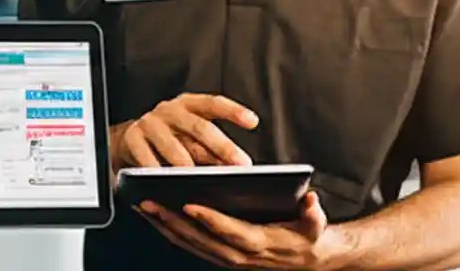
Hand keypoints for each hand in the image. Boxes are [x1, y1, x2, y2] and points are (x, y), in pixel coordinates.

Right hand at [115, 93, 257, 168]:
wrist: (127, 139)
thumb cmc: (168, 137)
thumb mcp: (190, 137)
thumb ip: (211, 148)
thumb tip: (236, 166)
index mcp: (187, 105)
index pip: (213, 104)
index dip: (233, 111)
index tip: (252, 122)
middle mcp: (169, 111)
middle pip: (199, 127)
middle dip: (222, 147)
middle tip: (240, 164)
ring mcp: (150, 124)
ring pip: (174, 148)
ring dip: (190, 166)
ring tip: (203, 180)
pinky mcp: (132, 139)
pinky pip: (149, 161)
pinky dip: (160, 174)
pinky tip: (169, 185)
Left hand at [137, 192, 341, 269]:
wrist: (306, 258)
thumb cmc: (306, 236)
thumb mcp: (315, 224)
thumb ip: (313, 214)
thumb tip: (311, 201)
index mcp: (260, 243)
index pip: (231, 231)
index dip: (210, 219)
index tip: (190, 204)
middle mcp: (239, 254)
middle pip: (201, 239)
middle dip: (173, 221)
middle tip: (151, 202)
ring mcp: (226, 257)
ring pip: (190, 243)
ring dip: (165, 226)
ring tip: (144, 206)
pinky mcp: (219, 255)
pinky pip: (191, 244)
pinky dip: (171, 231)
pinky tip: (156, 216)